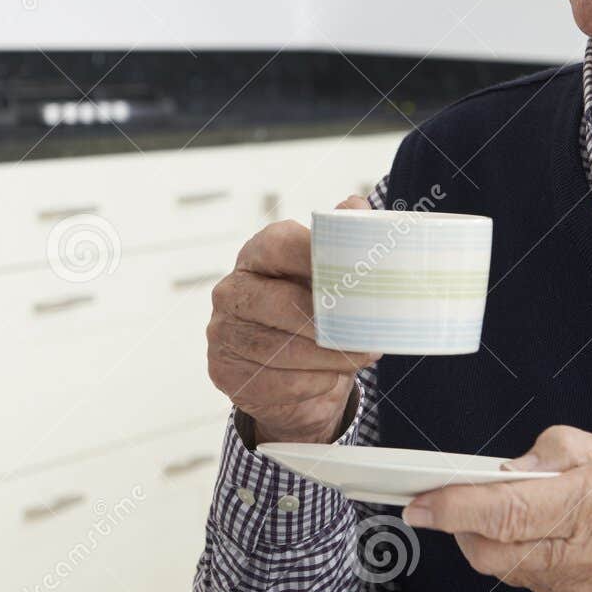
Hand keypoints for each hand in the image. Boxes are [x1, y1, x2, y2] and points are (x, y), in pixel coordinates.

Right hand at [207, 196, 379, 444]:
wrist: (290, 378)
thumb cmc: (312, 315)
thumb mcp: (327, 276)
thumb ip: (342, 239)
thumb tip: (356, 208)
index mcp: (256, 255)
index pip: (279, 245)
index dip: (316, 257)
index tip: (354, 276)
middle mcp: (231, 290)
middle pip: (282, 304)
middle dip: (330, 324)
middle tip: (369, 336)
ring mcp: (223, 333)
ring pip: (282, 349)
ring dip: (329, 359)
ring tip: (359, 358)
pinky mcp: (224, 373)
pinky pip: (276, 383)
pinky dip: (311, 384)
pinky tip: (327, 378)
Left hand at [402, 425, 591, 591]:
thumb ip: (558, 452)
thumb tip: (511, 466)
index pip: (503, 511)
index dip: (452, 506)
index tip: (420, 501)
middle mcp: (586, 554)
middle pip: (491, 552)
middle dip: (461, 526)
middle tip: (455, 497)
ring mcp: (585, 589)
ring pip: (508, 571)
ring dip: (492, 540)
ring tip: (509, 508)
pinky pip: (534, 582)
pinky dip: (522, 556)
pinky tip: (540, 531)